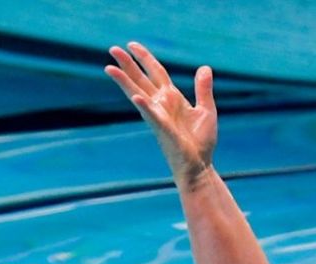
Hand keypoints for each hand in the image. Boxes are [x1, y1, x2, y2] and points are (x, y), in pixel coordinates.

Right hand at [104, 42, 216, 182]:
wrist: (199, 166)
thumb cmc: (201, 142)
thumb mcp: (206, 110)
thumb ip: (203, 89)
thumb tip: (205, 68)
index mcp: (172, 98)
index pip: (156, 73)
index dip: (145, 58)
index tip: (131, 45)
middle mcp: (162, 105)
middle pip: (141, 79)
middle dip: (128, 64)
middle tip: (112, 49)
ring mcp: (160, 117)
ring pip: (139, 94)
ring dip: (125, 81)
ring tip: (109, 68)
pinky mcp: (164, 130)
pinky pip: (153, 116)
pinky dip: (146, 107)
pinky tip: (136, 98)